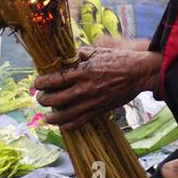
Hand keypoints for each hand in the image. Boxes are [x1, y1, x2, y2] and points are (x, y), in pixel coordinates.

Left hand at [32, 46, 161, 129]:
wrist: (139, 73)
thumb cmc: (120, 59)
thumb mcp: (98, 51)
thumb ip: (80, 54)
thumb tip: (67, 56)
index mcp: (82, 71)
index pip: (53, 80)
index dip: (41, 83)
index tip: (38, 83)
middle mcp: (83, 89)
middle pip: (54, 99)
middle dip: (43, 99)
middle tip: (41, 97)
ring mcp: (90, 102)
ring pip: (63, 115)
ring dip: (51, 116)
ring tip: (47, 115)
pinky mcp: (98, 111)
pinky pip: (79, 122)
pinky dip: (67, 125)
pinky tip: (63, 123)